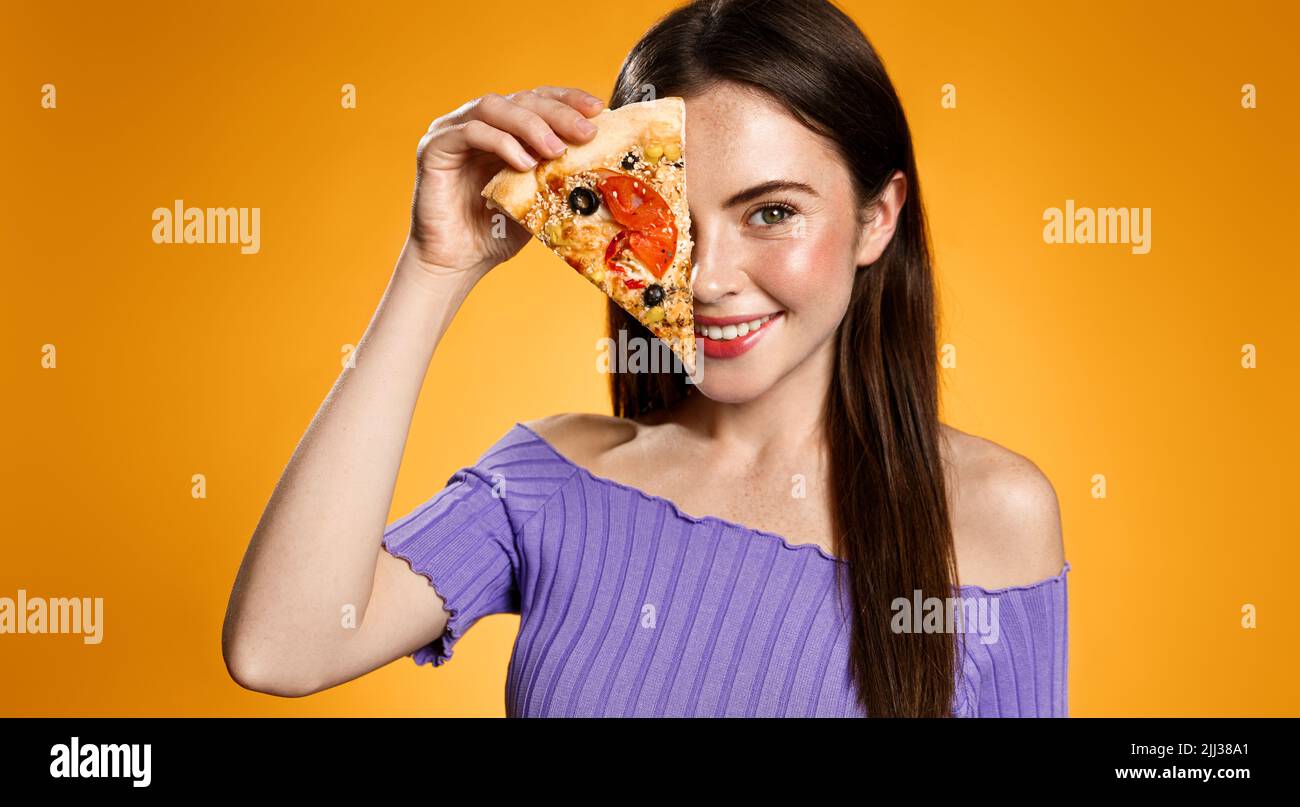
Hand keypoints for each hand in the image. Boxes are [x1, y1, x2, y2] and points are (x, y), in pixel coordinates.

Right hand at [405, 86, 603, 278]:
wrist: (459, 262)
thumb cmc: (498, 231)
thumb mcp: (538, 197)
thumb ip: (557, 172)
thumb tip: (602, 157)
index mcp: (503, 128)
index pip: (537, 100)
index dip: (567, 100)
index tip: (597, 110)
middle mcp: (477, 122)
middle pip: (520, 99)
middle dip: (556, 113)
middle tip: (584, 132)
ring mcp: (453, 131)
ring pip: (494, 107)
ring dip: (530, 125)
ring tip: (555, 150)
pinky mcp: (434, 147)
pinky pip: (470, 133)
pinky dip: (501, 143)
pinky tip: (524, 163)